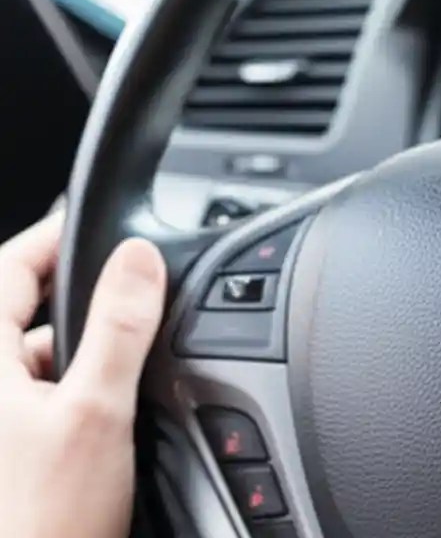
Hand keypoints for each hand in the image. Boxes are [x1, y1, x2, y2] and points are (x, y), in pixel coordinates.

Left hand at [0, 213, 166, 537]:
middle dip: (83, 301)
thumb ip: (120, 326)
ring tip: (129, 377)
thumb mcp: (96, 412)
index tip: (99, 221)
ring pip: (30, 360)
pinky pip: (33, 403)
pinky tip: (108, 424)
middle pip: (23, 310)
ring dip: (79, 357)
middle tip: (139, 297)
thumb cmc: (36, 523)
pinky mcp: (5, 455)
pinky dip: (71, 398)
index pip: (12, 263)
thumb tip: (140, 260)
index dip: (58, 235)